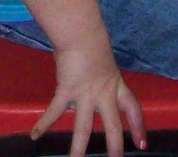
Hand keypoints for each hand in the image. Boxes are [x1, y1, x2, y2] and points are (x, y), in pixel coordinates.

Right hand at [33, 37, 146, 156]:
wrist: (82, 31)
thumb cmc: (90, 36)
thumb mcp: (101, 57)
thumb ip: (97, 70)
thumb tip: (87, 72)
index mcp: (115, 84)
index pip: (132, 108)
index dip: (138, 126)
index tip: (142, 144)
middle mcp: (104, 94)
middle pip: (113, 125)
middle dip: (115, 145)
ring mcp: (86, 95)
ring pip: (83, 128)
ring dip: (78, 148)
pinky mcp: (67, 91)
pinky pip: (55, 111)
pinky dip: (43, 123)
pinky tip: (35, 136)